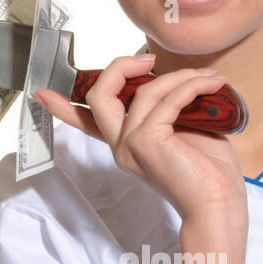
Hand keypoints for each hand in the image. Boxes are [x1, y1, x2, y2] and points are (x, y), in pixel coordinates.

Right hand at [33, 53, 247, 229]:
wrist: (219, 204)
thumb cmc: (208, 172)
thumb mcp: (183, 132)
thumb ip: (167, 109)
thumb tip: (171, 78)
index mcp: (126, 145)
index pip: (86, 124)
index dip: (64, 107)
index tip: (43, 94)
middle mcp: (121, 147)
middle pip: (100, 95)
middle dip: (121, 66)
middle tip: (150, 59)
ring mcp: (130, 145)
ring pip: (144, 91)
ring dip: (180, 77)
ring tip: (209, 78)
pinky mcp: (147, 142)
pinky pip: (167, 100)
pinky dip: (191, 87)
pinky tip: (212, 85)